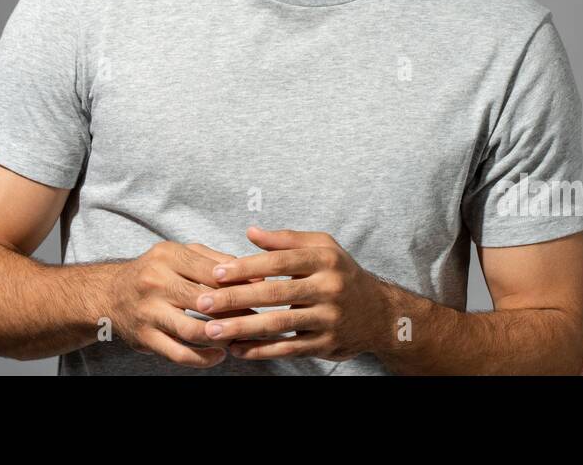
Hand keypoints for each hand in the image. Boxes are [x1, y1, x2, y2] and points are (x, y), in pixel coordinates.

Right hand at [103, 241, 261, 367]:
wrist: (110, 294)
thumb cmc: (155, 272)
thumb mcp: (179, 254)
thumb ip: (215, 260)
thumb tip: (255, 273)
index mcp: (168, 257)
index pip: (213, 272)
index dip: (240, 284)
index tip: (261, 292)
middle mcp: (155, 282)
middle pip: (206, 300)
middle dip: (235, 312)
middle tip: (256, 320)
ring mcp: (149, 312)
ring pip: (193, 330)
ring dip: (221, 337)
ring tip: (238, 338)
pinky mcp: (145, 338)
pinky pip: (179, 353)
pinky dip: (203, 358)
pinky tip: (218, 355)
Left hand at [193, 226, 390, 361]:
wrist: (379, 313)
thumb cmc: (342, 274)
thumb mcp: (323, 248)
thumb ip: (286, 240)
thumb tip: (250, 231)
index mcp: (325, 260)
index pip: (279, 262)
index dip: (246, 267)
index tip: (217, 272)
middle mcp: (329, 289)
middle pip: (274, 294)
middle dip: (234, 299)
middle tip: (203, 302)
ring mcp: (329, 319)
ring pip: (278, 325)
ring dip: (241, 329)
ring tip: (211, 330)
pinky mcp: (326, 345)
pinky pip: (288, 348)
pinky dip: (260, 350)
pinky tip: (237, 349)